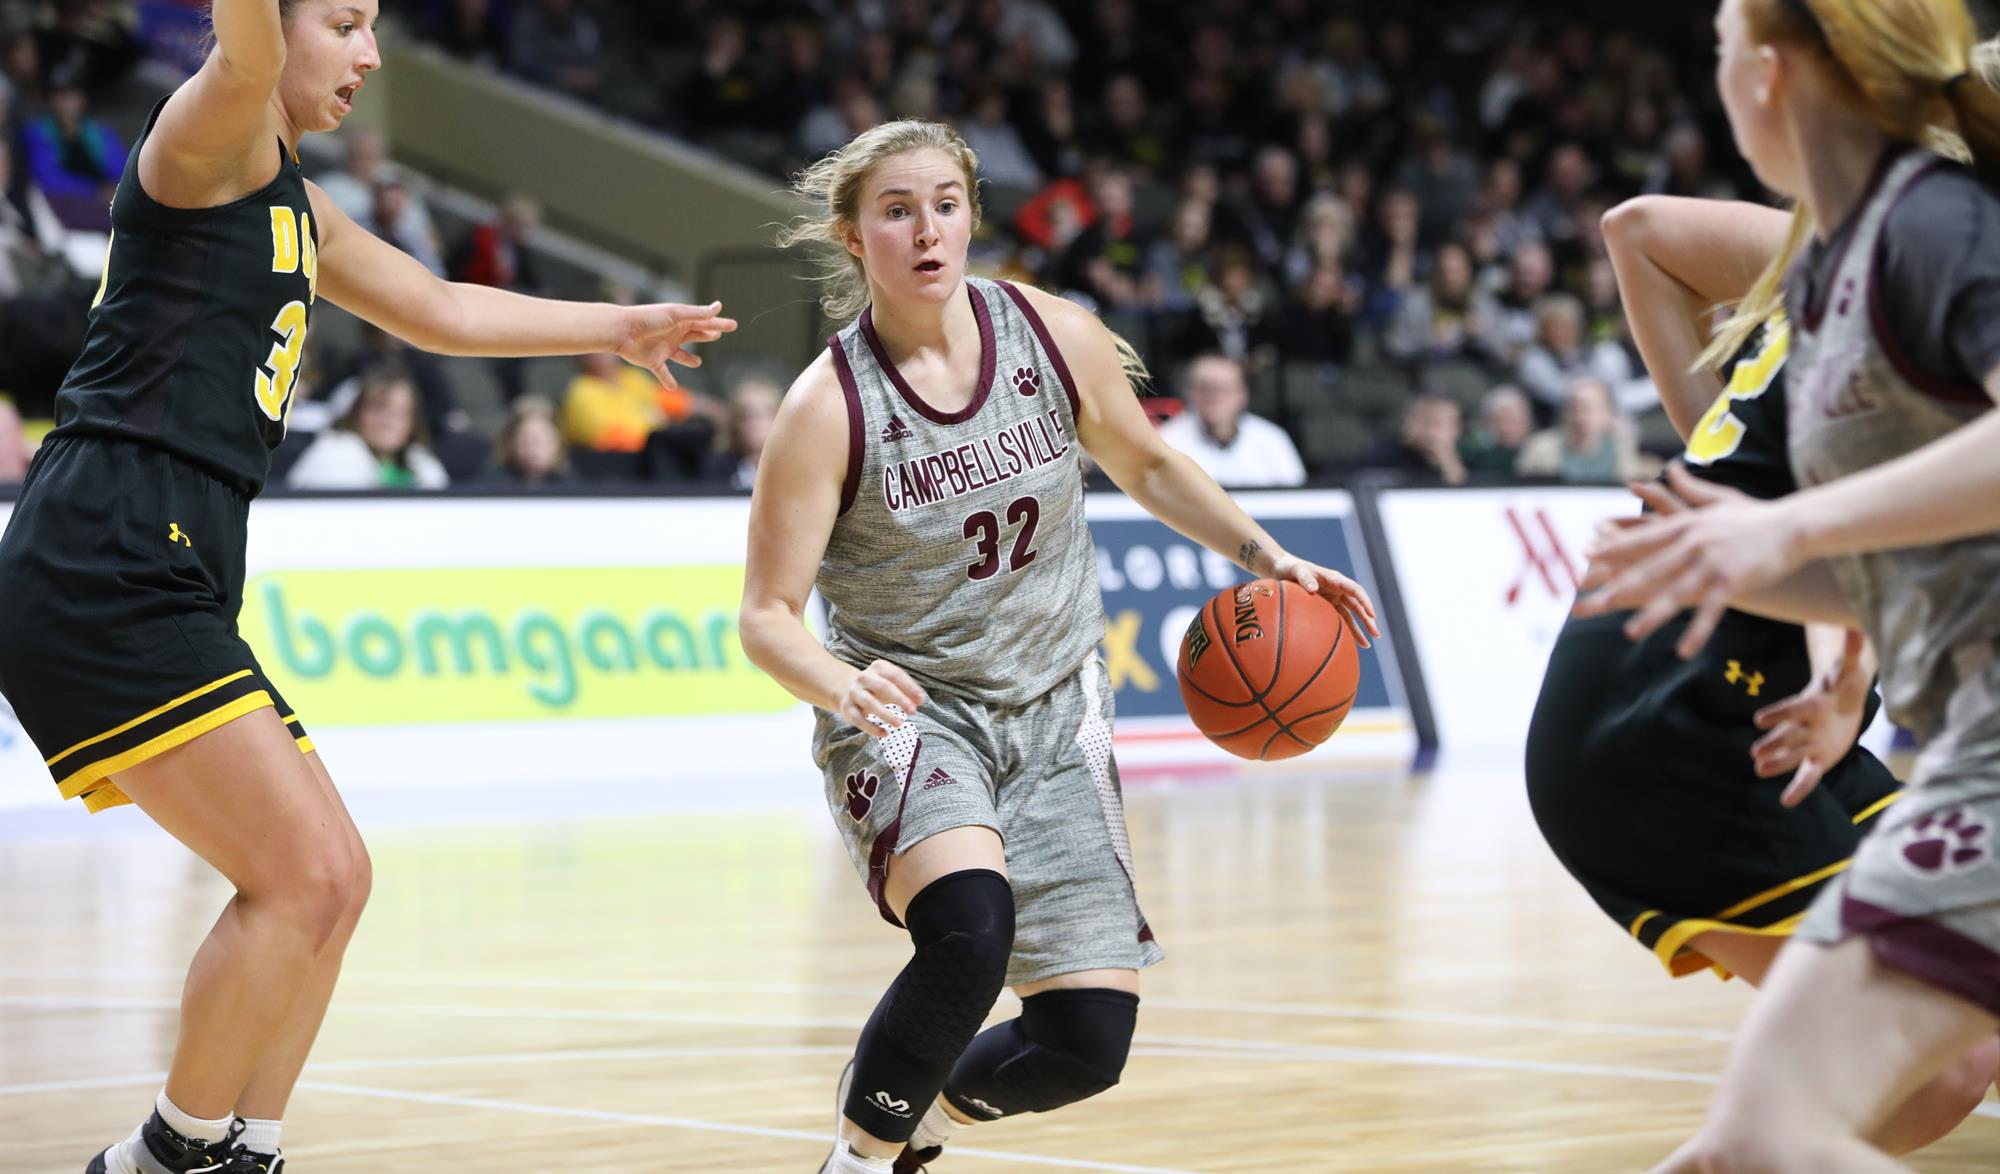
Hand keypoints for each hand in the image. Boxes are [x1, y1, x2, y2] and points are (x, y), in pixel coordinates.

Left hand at [617, 301, 738, 389]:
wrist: (622, 331)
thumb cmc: (649, 319)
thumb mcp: (676, 314)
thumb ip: (698, 314)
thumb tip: (718, 308)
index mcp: (681, 321)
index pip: (705, 322)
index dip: (719, 324)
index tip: (733, 325)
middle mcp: (674, 334)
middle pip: (695, 336)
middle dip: (706, 334)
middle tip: (717, 333)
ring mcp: (664, 349)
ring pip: (681, 355)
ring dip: (689, 359)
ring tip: (697, 362)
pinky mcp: (654, 362)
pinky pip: (664, 373)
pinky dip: (668, 381)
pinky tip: (673, 388)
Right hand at [837, 659, 927, 737]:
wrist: (847, 689)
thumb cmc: (877, 688)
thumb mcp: (892, 684)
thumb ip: (907, 691)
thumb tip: (920, 701)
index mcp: (878, 667)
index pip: (895, 674)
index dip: (909, 687)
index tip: (921, 699)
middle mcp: (864, 677)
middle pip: (883, 686)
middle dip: (899, 699)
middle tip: (913, 711)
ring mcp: (854, 692)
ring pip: (869, 703)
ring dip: (885, 714)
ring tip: (899, 724)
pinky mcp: (847, 708)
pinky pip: (859, 719)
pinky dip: (871, 728)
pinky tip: (884, 733)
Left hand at [1265, 553, 1381, 648]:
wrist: (1280, 570)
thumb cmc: (1289, 568)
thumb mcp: (1296, 570)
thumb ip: (1304, 578)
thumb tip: (1313, 589)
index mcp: (1334, 579)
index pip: (1355, 590)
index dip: (1365, 602)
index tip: (1372, 615)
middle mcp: (1337, 589)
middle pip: (1357, 605)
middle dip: (1368, 620)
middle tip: (1376, 634)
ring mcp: (1332, 598)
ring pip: (1350, 615)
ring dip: (1359, 629)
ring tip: (1367, 645)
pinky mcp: (1325, 606)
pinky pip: (1339, 619)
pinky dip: (1345, 630)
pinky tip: (1350, 643)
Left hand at [1577, 464, 1807, 658]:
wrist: (1795, 524)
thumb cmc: (1755, 516)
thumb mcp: (1719, 499)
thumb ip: (1689, 488)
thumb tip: (1670, 468)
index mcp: (1686, 524)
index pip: (1641, 539)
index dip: (1613, 550)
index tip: (1586, 560)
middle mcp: (1694, 541)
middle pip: (1649, 568)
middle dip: (1617, 587)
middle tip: (1589, 604)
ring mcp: (1713, 561)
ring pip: (1675, 591)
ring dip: (1653, 614)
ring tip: (1630, 633)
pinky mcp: (1734, 579)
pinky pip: (1711, 610)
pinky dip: (1697, 630)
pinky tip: (1683, 650)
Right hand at [1751, 629, 1869, 806]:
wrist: (1844, 705)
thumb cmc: (1844, 687)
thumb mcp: (1849, 671)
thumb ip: (1850, 654)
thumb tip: (1856, 627)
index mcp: (1811, 705)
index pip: (1792, 710)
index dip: (1779, 715)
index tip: (1759, 721)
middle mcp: (1804, 727)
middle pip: (1787, 736)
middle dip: (1774, 744)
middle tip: (1755, 754)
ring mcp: (1809, 744)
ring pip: (1791, 755)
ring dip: (1777, 764)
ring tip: (1759, 770)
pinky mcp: (1817, 760)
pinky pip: (1806, 776)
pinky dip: (1798, 788)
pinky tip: (1786, 801)